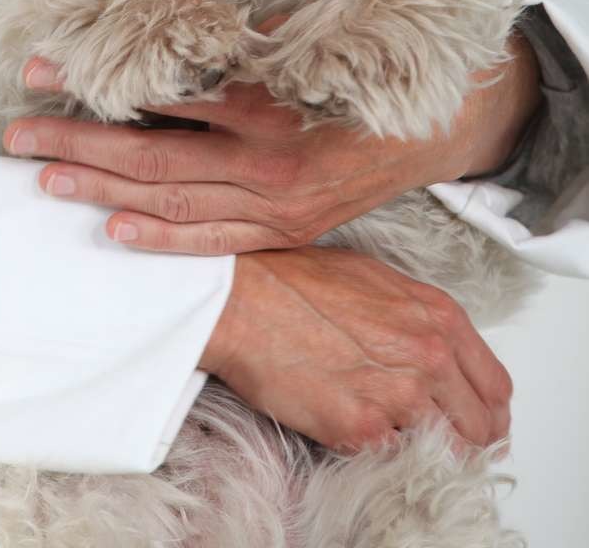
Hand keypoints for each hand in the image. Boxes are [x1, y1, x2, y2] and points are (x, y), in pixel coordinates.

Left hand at [5, 27, 541, 253]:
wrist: (427, 134)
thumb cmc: (355, 74)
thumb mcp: (305, 39)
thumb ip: (247, 33)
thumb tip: (185, 2)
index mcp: (267, 104)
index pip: (162, 94)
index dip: (98, 84)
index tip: (43, 70)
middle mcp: (264, 162)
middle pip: (152, 156)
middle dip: (78, 144)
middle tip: (16, 134)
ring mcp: (272, 207)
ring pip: (171, 202)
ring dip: (102, 190)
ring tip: (43, 177)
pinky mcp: (280, 234)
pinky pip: (212, 242)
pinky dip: (162, 241)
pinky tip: (112, 231)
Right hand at [201, 245, 512, 453]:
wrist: (241, 301)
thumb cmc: (296, 282)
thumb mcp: (375, 278)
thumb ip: (416, 317)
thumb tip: (435, 350)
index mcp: (437, 316)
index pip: (496, 386)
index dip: (488, 412)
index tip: (476, 422)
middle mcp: (428, 356)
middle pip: (481, 427)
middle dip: (468, 440)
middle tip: (443, 442)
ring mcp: (398, 396)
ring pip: (444, 451)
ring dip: (427, 450)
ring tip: (397, 436)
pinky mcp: (361, 429)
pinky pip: (392, 459)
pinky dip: (381, 453)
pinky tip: (359, 431)